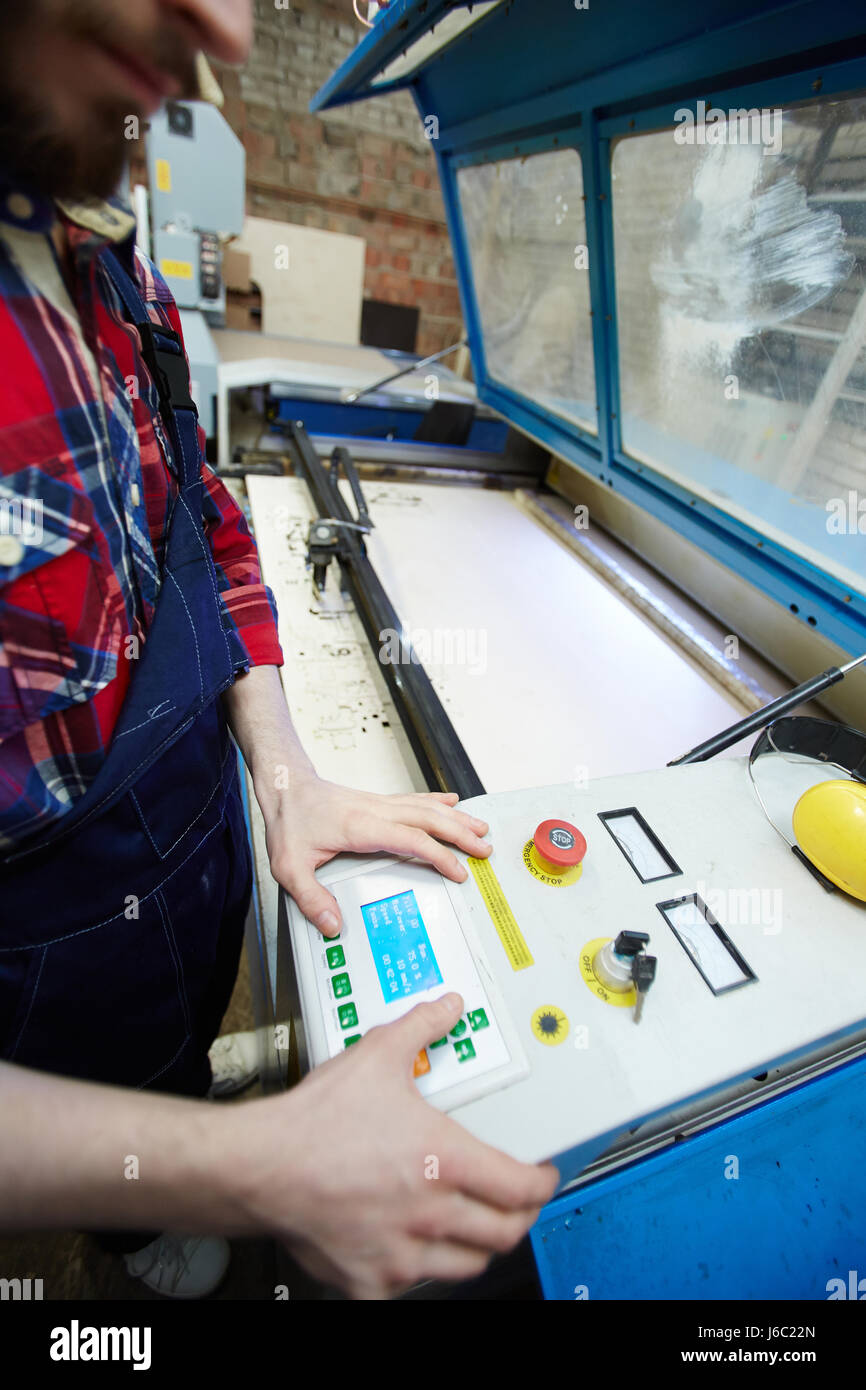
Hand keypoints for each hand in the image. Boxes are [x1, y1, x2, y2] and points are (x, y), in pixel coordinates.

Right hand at [235, 994, 558, 1297]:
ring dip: (477, 1246)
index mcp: (444, 1159)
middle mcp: (431, 1212)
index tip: (543, 1177)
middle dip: (518, 1218)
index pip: (522, 1187)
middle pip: (504, 1232)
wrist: (260, 1166)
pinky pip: (412, 1287)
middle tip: (515, 1203)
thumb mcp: (375, 1056)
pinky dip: (420, 1270)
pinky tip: (413, 1248)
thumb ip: (420, 1028)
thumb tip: (448, 1008)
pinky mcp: (369, 1281)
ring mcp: (402, 1253)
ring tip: (471, 1226)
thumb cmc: (313, 1122)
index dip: (543, 1183)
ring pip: (467, 1265)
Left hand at [263, 774, 491, 935]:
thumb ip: (311, 898)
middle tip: (485, 850)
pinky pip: (415, 799)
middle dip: (461, 835)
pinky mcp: (378, 802)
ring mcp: (379, 804)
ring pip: (426, 808)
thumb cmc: (289, 822)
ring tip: (481, 828)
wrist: (285, 786)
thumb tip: (333, 925)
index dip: (439, 856)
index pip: (412, 840)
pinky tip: (451, 800)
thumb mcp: (289, 866)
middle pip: (429, 820)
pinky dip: (437, 801)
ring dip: (456, 818)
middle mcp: (377, 811)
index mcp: (362, 827)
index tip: (459, 872)